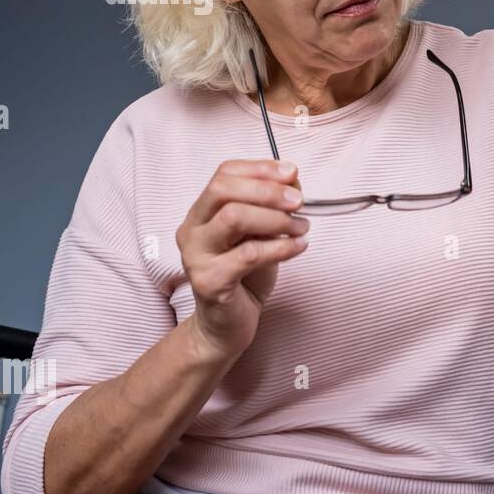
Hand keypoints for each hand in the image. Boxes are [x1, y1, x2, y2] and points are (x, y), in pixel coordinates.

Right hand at [176, 159, 307, 360]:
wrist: (227, 325)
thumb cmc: (245, 276)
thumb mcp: (261, 234)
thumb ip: (271, 207)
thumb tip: (294, 179)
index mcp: (201, 212)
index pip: (223, 174)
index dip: (260, 168)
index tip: (293, 173)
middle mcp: (192, 230)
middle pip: (223, 190)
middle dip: (267, 190)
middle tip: (299, 201)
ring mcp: (196, 255)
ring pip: (234, 217)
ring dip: (277, 219)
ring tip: (302, 227)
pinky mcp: (209, 281)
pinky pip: (249, 254)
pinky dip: (281, 247)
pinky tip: (299, 246)